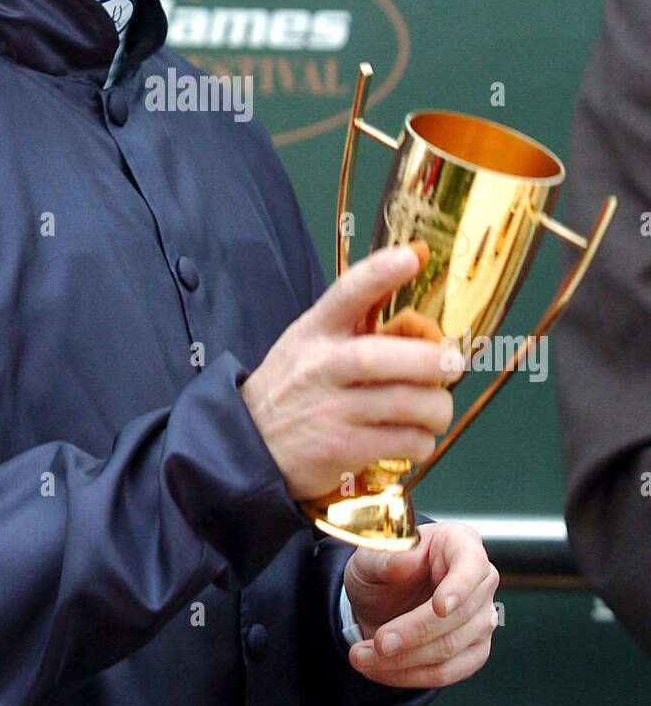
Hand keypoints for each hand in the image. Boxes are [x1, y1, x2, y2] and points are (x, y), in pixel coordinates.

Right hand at [239, 242, 463, 500]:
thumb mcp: (314, 341)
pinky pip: (400, 442)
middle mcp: (319, 367)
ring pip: (401, 404)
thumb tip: (417, 256)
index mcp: (315, 331)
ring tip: (439, 409)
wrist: (251, 446)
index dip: (379, 273)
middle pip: (379, 358)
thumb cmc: (298, 385)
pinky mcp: (339, 449)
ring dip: (436, 408)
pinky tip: (418, 438)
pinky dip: (423, 441)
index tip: (411, 257)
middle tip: (454, 364)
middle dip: (427, 361)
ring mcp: (328, 410)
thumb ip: (363, 313)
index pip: (346, 294)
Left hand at [343, 520, 499, 687]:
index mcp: (459, 543)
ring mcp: (482, 617)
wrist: (381, 598)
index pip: (471, 563)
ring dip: (404, 659)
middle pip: (458, 615)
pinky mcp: (474, 650)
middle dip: (413, 633)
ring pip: (451, 647)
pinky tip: (381, 669)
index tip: (439, 607)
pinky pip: (447, 672)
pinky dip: (411, 675)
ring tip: (363, 657)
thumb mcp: (372, 554)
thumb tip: (408, 559)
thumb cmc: (383, 566)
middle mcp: (479, 580)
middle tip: (378, 642)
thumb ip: (388, 556)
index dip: (459, 587)